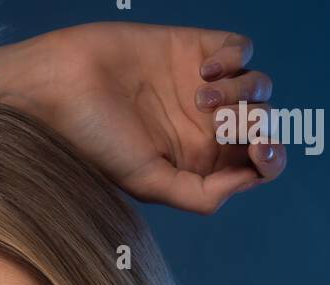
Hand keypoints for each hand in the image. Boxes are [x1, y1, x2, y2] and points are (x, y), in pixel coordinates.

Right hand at [0, 23, 284, 213]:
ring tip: (199, 97)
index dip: (270, 159)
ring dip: (242, 92)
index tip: (261, 151)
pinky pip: (240, 49)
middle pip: (263, 125)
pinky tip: (203, 70)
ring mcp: (201, 86)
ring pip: (258, 88)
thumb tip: (243, 182)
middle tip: (234, 125)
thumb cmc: (94, 141)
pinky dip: (234, 58)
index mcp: (197, 164)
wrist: (60, 86)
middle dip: (262, 126)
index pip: (254, 165)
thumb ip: (198, 193)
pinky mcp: (193, 47)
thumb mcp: (147, 182)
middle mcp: (204, 127)